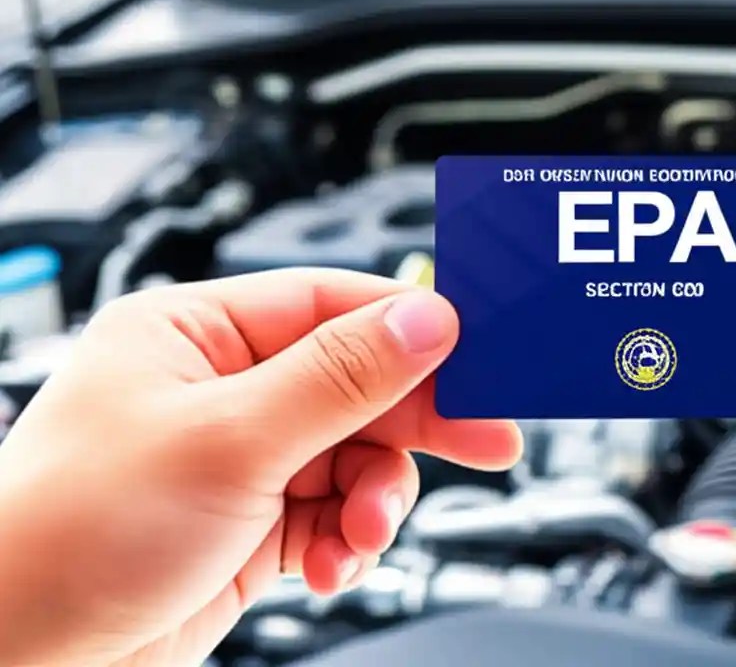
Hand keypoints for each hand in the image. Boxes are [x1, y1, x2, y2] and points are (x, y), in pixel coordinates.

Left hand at [0, 269, 521, 666]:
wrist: (18, 658)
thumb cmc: (69, 533)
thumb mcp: (227, 439)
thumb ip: (340, 378)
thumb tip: (425, 320)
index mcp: (197, 334)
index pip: (332, 306)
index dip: (412, 328)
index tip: (480, 354)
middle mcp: (223, 389)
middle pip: (357, 383)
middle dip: (415, 422)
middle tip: (488, 440)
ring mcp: (241, 457)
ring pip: (357, 457)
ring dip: (376, 499)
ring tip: (361, 535)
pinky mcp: (253, 523)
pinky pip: (336, 514)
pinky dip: (349, 539)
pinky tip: (333, 564)